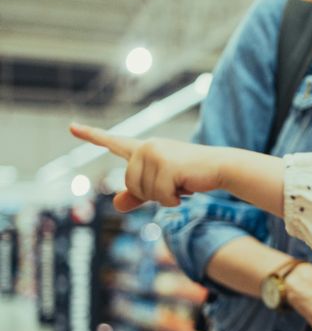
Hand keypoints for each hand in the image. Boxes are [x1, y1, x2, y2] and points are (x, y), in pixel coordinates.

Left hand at [69, 123, 226, 211]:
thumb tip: (116, 204)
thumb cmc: (193, 175)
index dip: (91, 136)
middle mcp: (147, 147)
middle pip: (131, 184)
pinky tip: (186, 188)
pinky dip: (173, 199)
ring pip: (144, 191)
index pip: (114, 142)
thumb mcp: (162, 187)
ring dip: (164, 197)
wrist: (221, 168)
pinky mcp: (167, 165)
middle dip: (151, 193)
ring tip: (181, 184)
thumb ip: (138, 195)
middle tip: (173, 186)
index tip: (71, 127)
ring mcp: (156, 154)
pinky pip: (160, 195)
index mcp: (144, 149)